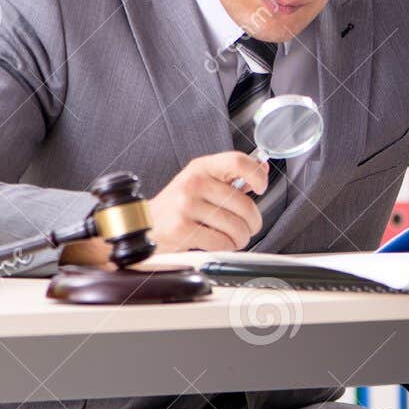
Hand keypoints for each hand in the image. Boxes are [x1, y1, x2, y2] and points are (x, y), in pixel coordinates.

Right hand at [148, 152, 268, 252]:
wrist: (146, 225)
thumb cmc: (178, 206)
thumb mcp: (202, 182)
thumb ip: (232, 176)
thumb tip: (262, 167)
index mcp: (201, 167)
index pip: (238, 161)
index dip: (257, 175)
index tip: (261, 188)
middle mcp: (194, 183)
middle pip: (243, 204)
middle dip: (252, 222)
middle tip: (248, 227)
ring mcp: (186, 205)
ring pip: (235, 227)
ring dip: (240, 238)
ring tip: (231, 237)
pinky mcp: (182, 229)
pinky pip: (222, 242)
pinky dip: (226, 247)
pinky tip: (218, 243)